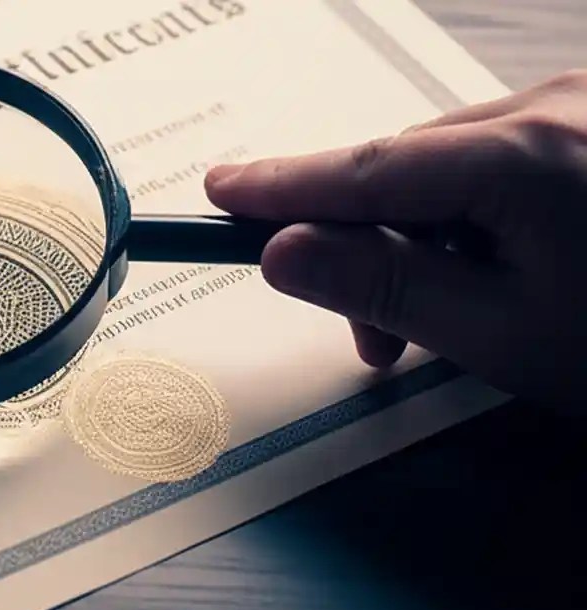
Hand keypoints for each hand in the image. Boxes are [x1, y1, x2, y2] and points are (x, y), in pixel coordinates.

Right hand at [205, 69, 586, 414]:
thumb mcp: (502, 333)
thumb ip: (386, 287)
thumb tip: (284, 252)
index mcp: (529, 155)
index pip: (369, 171)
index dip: (285, 188)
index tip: (222, 194)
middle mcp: (555, 108)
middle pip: (407, 170)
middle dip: (373, 248)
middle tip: (374, 338)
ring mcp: (579, 113)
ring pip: (449, 168)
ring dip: (424, 239)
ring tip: (451, 320)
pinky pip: (497, 162)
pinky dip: (474, 217)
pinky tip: (497, 273)